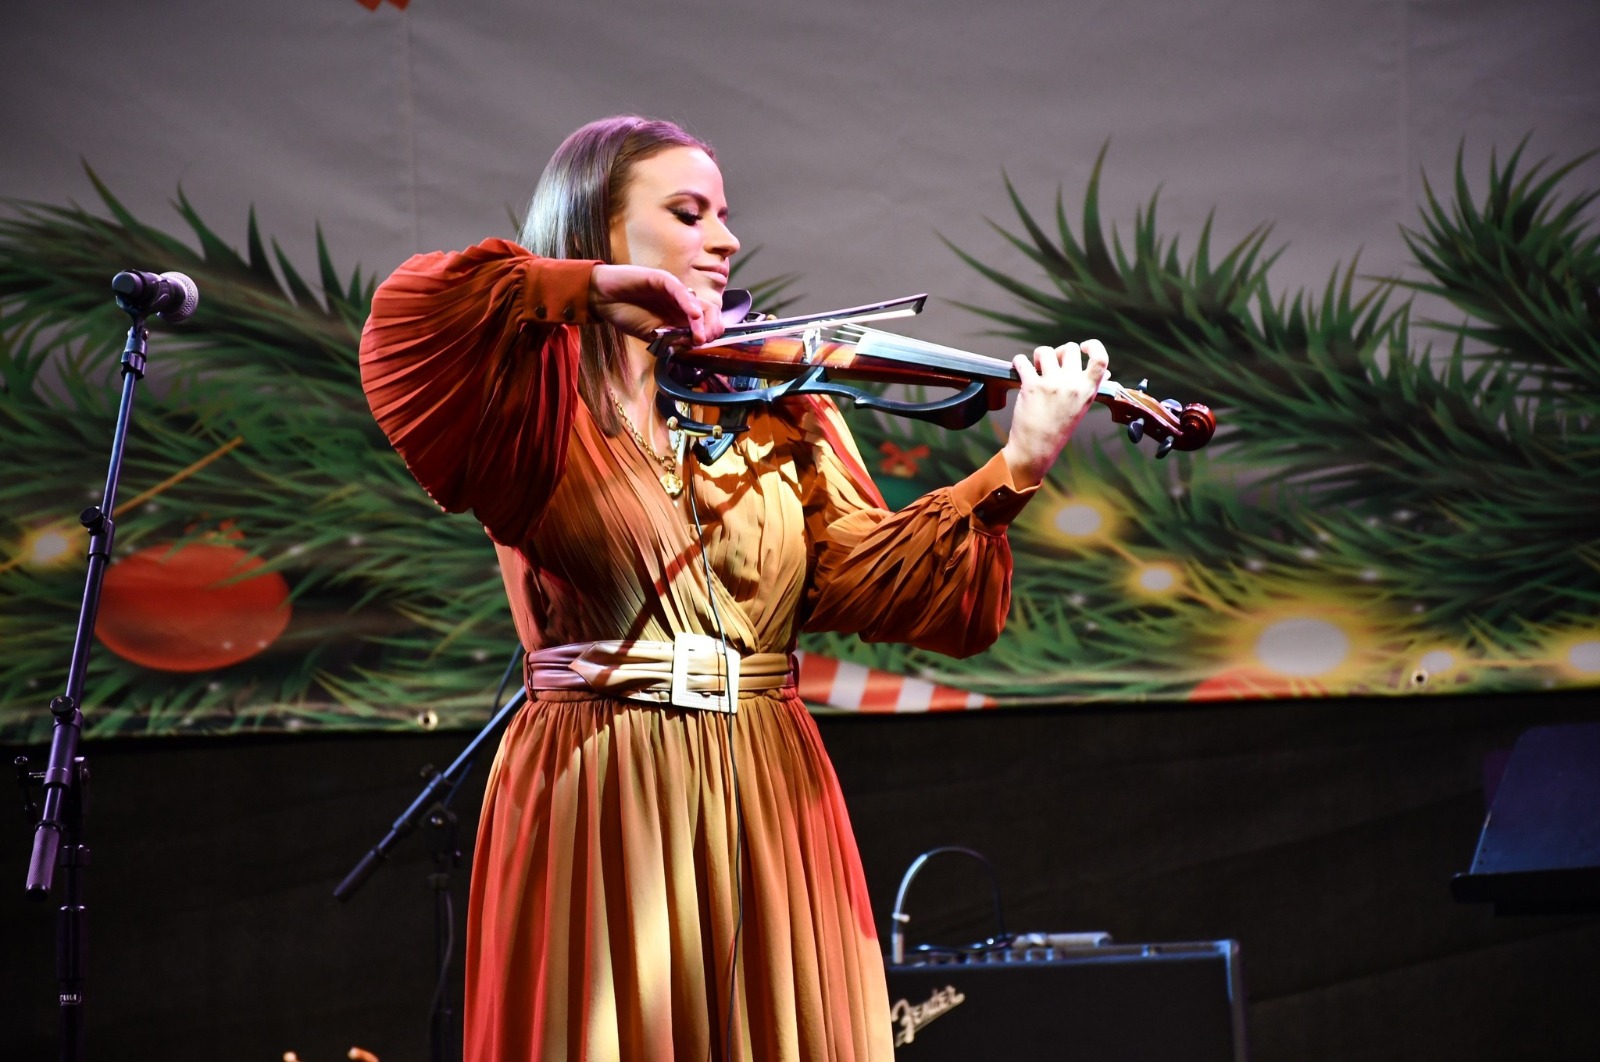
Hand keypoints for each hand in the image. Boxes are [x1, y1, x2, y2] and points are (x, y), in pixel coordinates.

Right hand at [588, 264, 723, 346]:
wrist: (603, 299)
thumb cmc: (627, 315)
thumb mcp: (653, 334)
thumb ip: (672, 339)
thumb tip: (693, 345)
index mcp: (681, 316)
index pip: (706, 324)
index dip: (709, 335)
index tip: (702, 347)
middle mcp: (682, 303)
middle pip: (710, 313)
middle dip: (712, 329)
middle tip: (703, 341)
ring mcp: (674, 290)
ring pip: (699, 304)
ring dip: (703, 322)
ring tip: (700, 336)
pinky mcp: (663, 279)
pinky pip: (680, 291)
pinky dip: (689, 303)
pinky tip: (693, 315)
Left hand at [1000, 340, 1109, 487]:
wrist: (1036, 448)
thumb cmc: (1058, 429)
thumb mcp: (1082, 408)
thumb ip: (1091, 387)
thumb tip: (1104, 372)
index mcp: (1087, 390)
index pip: (1101, 359)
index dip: (1094, 346)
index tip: (1084, 346)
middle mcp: (1072, 385)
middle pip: (1069, 348)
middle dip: (1059, 352)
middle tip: (1052, 364)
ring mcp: (1051, 384)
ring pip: (1045, 351)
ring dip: (1039, 356)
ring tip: (1036, 368)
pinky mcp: (1031, 386)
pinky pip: (1022, 361)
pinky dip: (1019, 362)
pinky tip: (1021, 368)